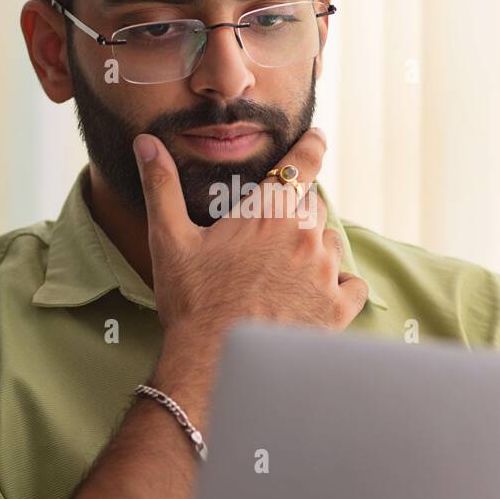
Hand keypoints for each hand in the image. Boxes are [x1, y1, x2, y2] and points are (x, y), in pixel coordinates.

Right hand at [133, 126, 369, 335]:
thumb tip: (146, 144)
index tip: (317, 137)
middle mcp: (305, 235)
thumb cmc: (192, 300)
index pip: (304, 161)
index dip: (312, 145)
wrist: (216, 360)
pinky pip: (353, 285)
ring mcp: (325, 272)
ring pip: (330, 242)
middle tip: (270, 233)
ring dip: (314, 248)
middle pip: (312, 206)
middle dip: (295, 212)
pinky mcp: (337, 308)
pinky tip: (319, 294)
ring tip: (285, 269)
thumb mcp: (169, 239)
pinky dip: (340, 285)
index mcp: (269, 211)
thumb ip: (161, 186)